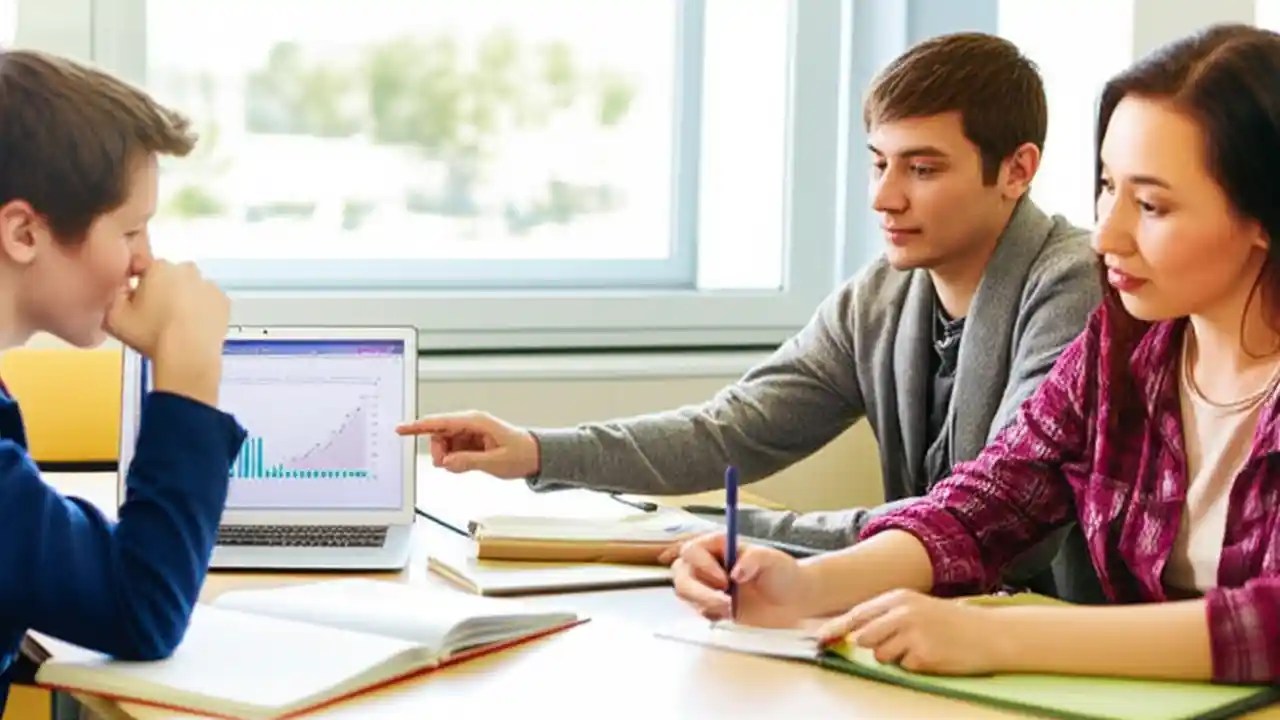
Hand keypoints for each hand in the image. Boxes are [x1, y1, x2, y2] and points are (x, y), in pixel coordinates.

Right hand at [105, 260, 228, 405]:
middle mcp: (186, 270)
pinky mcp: (224, 302)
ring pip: (192, 287)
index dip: (138, 282)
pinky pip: (209, 302)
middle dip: (163, 289)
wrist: (188, 355)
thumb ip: (114, 296)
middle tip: (157, 314)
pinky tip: (195, 326)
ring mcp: (209, 285)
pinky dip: (203, 310)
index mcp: (158, 267)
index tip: (136, 300)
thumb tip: (123, 289)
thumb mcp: (114, 316)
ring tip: (177, 323)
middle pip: (170, 276)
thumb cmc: (149, 334)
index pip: (143, 266)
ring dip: (185, 298)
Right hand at [396, 411, 538, 477]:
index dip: (419, 426)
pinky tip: (468, 463)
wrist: (535, 455)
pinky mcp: (470, 441)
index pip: (441, 422)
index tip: (402, 429)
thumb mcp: (495, 462)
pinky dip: (456, 460)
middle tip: (453, 465)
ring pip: (444, 445)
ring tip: (466, 465)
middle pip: (438, 435)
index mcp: (475, 421)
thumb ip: (468, 461)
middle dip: (440, 452)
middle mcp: (469, 423)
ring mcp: (469, 432)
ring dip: (449, 458)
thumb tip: (447, 462)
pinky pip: (453, 450)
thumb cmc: (521, 454)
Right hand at [672, 532, 814, 626]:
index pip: (693, 550)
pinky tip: (730, 613)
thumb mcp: (772, 560)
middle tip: (723, 602)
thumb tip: (735, 571)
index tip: (724, 580)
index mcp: (719, 546)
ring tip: (730, 608)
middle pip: (681, 571)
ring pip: (684, 591)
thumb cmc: (783, 573)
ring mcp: (707, 585)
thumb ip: (754, 559)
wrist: (793, 600)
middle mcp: (708, 563)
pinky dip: (709, 613)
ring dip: (702, 602)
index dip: (702, 564)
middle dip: (697, 589)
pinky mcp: (711, 605)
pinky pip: (696, 609)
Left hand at [816, 589, 1009, 675]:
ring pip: (881, 655)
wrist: (989, 634)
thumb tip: (853, 635)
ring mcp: (913, 633)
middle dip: (873, 646)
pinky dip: (914, 666)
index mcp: (898, 597)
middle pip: (864, 637)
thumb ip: (885, 617)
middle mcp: (902, 612)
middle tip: (900, 644)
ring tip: (920, 648)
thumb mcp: (915, 608)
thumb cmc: (949, 623)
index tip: (820, 640)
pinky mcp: (924, 654)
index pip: (857, 614)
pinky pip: (904, 667)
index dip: (836, 629)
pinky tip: (933, 656)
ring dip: (895, 658)